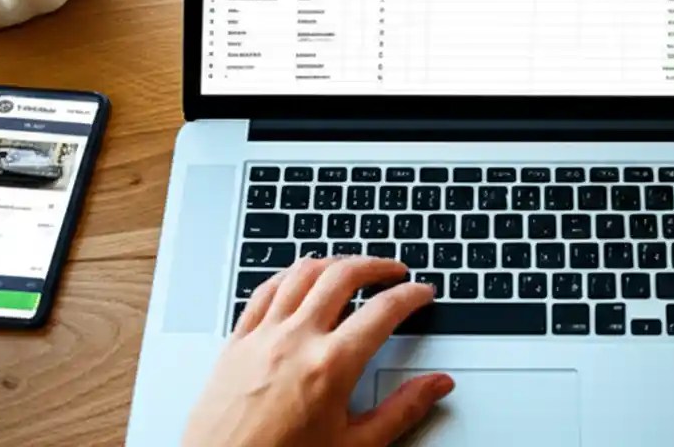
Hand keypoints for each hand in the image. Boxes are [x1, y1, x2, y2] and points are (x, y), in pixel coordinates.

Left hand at [183, 257, 454, 446]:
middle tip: (394, 271)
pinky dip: (289, 275)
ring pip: (302, 274)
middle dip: (376, 265)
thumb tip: (436, 385)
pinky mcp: (236, 342)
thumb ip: (402, 410)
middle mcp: (296, 340)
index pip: (383, 311)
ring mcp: (262, 337)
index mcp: (331, 366)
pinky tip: (299, 277)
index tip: (422, 292)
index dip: (410, 295)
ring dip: (334, 263)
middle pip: (343, 276)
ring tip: (352, 267)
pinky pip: (264, 291)